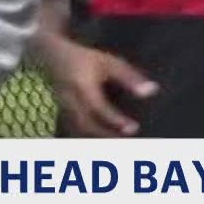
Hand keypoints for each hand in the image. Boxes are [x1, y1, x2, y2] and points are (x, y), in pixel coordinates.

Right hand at [42, 39, 156, 137]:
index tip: (134, 128)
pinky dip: (88, 140)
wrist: (51, 57)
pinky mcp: (62, 114)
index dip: (115, 119)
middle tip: (128, 142)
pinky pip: (74, 131)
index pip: (98, 106)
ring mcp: (64, 108)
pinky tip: (103, 145)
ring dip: (97, 140)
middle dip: (106, 135)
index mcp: (82, 85)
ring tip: (118, 147)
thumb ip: (129, 77)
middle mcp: (70, 99)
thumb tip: (151, 91)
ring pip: (78, 130)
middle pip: (86, 124)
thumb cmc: (84, 59)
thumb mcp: (108, 62)